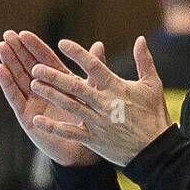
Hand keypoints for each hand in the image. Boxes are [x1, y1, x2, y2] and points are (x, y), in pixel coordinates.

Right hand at [0, 30, 102, 167]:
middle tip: (7, 34)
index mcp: (58, 82)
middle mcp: (43, 90)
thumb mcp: (93, 91)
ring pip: (19, 78)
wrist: (83, 151)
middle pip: (27, 66)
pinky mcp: (26, 116)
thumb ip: (93, 68)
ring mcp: (33, 102)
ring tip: (1, 47)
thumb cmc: (89, 121)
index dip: (34, 47)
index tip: (24, 33)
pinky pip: (15, 97)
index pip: (44, 60)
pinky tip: (0, 69)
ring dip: (9, 63)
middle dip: (17, 50)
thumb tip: (99, 44)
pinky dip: (7, 83)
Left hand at [29, 36, 171, 166]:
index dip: (78, 53)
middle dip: (54, 76)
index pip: (94, 66)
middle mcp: (104, 103)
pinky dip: (54, 127)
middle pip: (75, 87)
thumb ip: (144, 61)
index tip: (62, 43)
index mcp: (117, 88)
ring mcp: (98, 122)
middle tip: (35, 67)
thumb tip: (140, 39)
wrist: (157, 151)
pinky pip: (71, 132)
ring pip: (70, 106)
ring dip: (50, 95)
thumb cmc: (154, 116)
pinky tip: (37, 121)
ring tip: (32, 85)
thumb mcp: (152, 85)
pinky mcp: (94, 139)